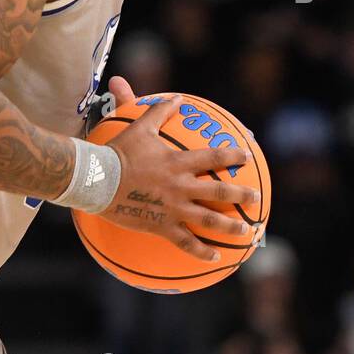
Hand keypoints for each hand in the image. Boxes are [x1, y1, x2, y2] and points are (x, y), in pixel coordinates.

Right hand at [100, 92, 261, 261]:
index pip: (214, 158)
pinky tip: (215, 257)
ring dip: (230, 225)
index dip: (232, 157)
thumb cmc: (118, 152)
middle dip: (241, 195)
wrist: (97, 179)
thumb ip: (160, 111)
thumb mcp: (140, 127)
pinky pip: (185, 242)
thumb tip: (176, 96)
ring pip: (208, 220)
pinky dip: (202, 251)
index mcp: (178, 162)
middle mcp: (181, 186)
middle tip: (256, 198)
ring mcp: (173, 208)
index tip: (247, 158)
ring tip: (246, 230)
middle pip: (218, 191)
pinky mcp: (161, 225)